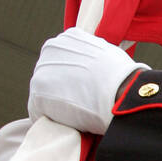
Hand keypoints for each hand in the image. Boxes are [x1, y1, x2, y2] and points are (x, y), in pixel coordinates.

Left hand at [27, 27, 146, 133]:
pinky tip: (65, 123)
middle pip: (51, 74)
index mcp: (70, 37)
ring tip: (74, 114)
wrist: (121, 94)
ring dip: (54, 103)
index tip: (84, 90)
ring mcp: (42, 69)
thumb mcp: (109, 55)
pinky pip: (37, 110)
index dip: (74, 78)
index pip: (64, 59)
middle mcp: (52, 48)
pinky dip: (48, 118)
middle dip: (62, 88)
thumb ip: (93, 58)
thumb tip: (94, 70)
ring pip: (43, 92)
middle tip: (80, 103)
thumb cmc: (124, 79)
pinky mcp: (38, 92)